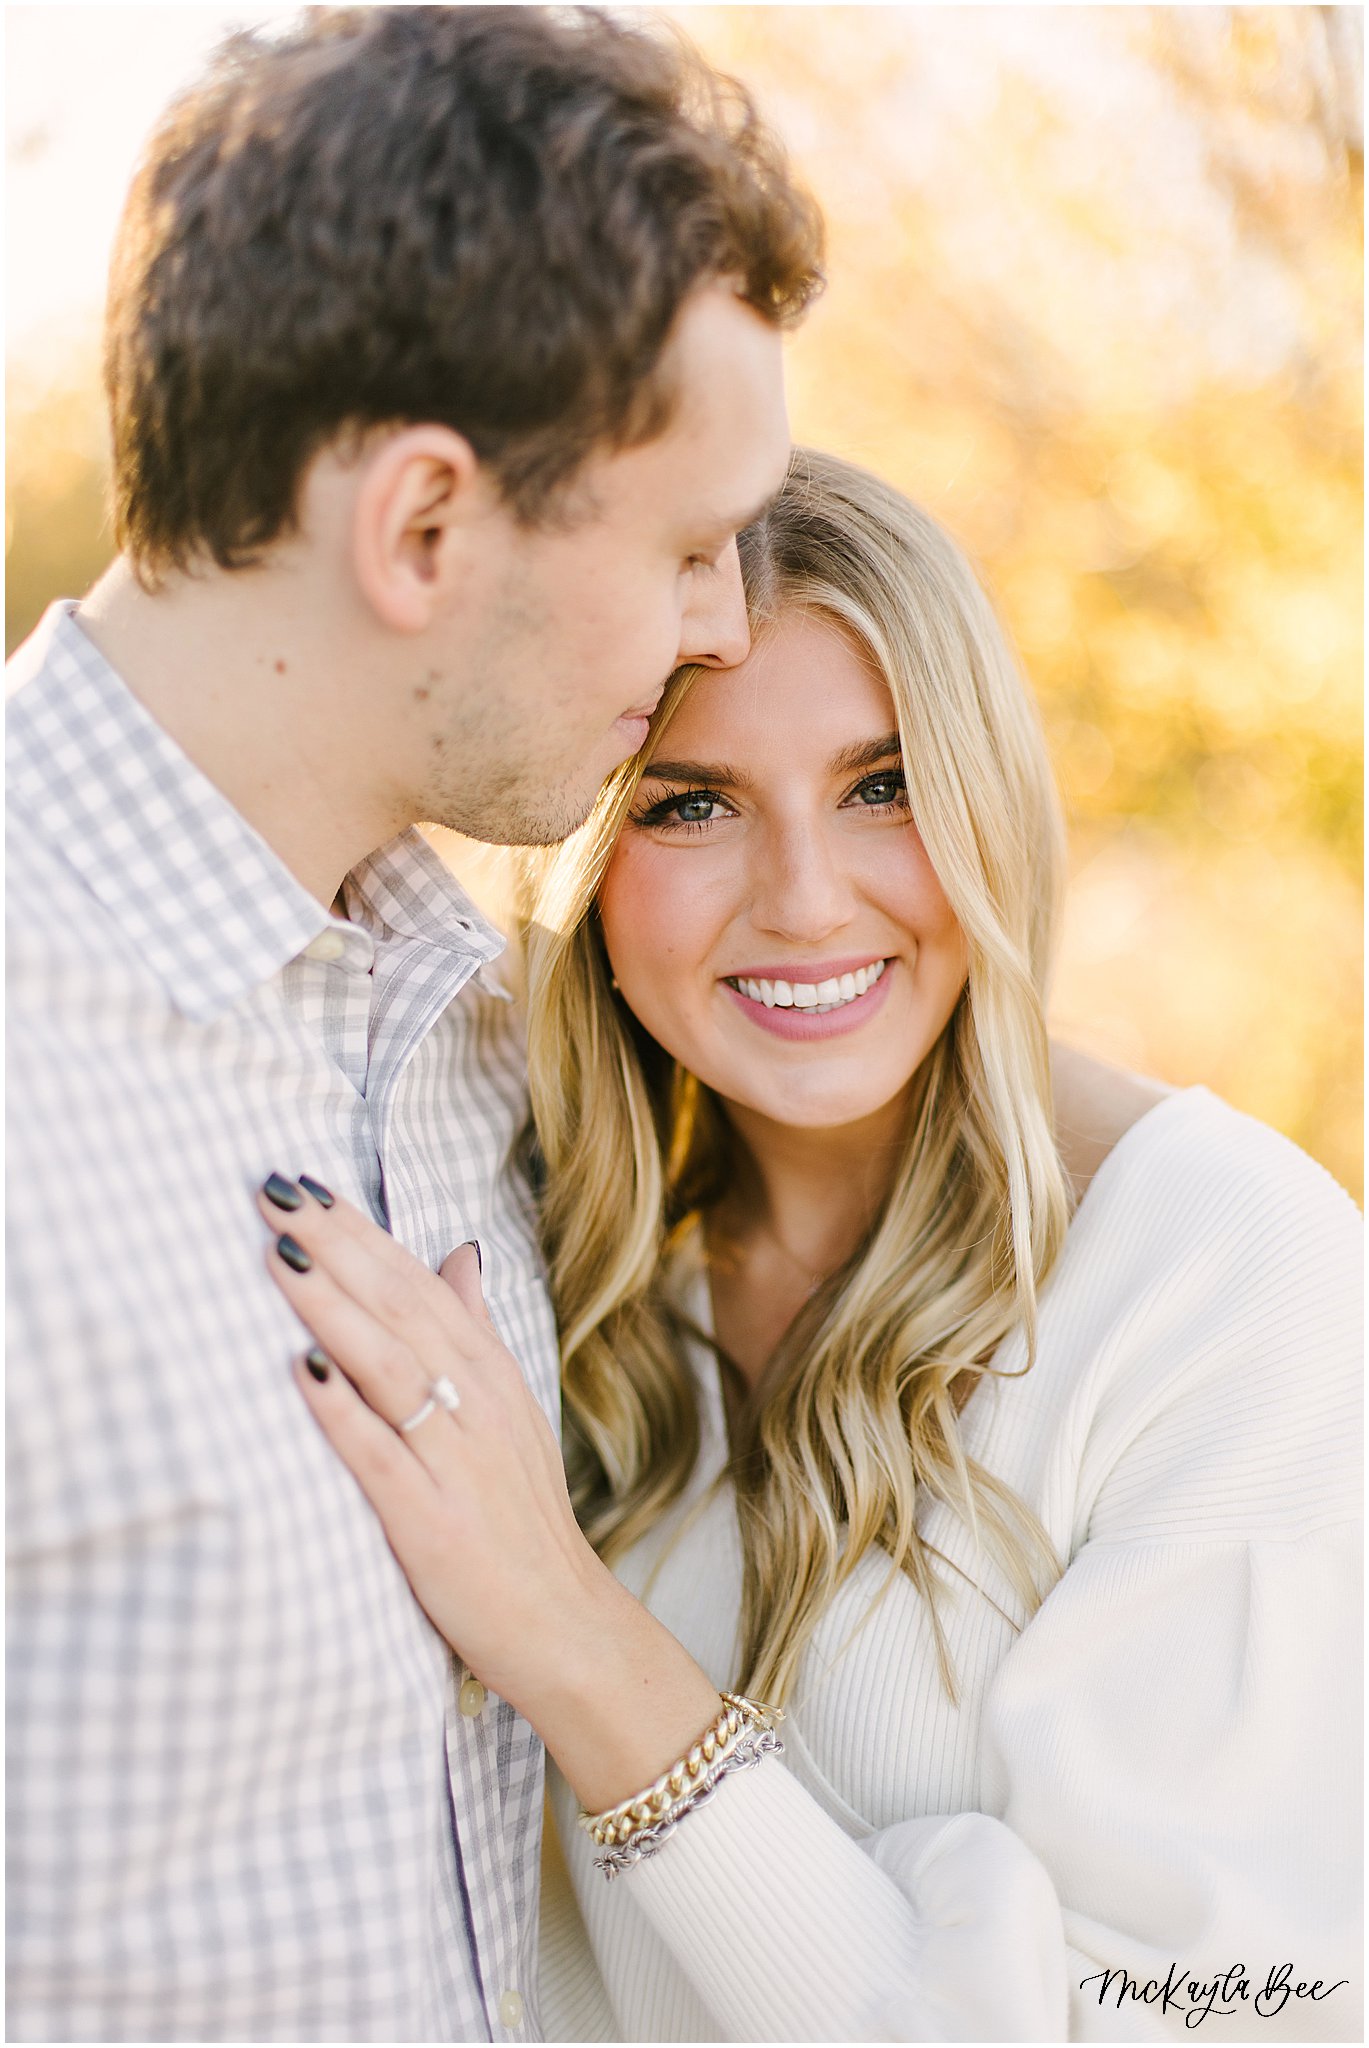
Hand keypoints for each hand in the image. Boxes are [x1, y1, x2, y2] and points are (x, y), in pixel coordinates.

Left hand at [256, 1177, 720, 1810]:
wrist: (561, 1621)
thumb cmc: (520, 1516)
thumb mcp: (510, 1410)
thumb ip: (476, 1330)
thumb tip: (458, 1253)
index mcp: (488, 1374)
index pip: (416, 1282)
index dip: (360, 1230)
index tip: (305, 1182)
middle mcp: (475, 1405)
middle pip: (399, 1308)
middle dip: (334, 1245)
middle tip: (272, 1191)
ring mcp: (455, 1460)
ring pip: (388, 1367)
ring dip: (331, 1308)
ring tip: (277, 1257)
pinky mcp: (431, 1520)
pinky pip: (380, 1456)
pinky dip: (341, 1412)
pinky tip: (299, 1373)